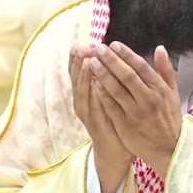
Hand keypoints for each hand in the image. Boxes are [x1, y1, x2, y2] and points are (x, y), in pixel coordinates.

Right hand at [71, 45, 132, 192]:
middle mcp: (83, 101)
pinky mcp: (92, 123)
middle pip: (76, 77)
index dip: (80, 56)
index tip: (83, 41)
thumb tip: (109, 58)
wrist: (116, 151)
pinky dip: (90, 93)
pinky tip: (92, 82)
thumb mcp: (111, 98)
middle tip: (79, 46)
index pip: (81, 70)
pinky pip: (90, 105)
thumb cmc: (116, 122)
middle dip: (77, 61)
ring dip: (82, 74)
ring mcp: (86, 112)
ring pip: (80, 89)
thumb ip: (108, 79)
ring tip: (84, 59)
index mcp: (88, 93)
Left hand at [88, 42, 181, 178]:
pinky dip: (102, 95)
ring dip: (102, 75)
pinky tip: (93, 84)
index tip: (113, 44)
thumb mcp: (173, 93)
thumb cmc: (169, 118)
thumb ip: (166, 70)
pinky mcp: (126, 125)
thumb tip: (160, 48)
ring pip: (116, 90)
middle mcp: (149, 99)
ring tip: (92, 62)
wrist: (168, 149)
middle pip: (127, 76)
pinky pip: (111, 107)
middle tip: (98, 48)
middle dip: (111, 60)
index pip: (141, 67)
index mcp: (160, 89)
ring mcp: (136, 113)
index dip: (126, 54)